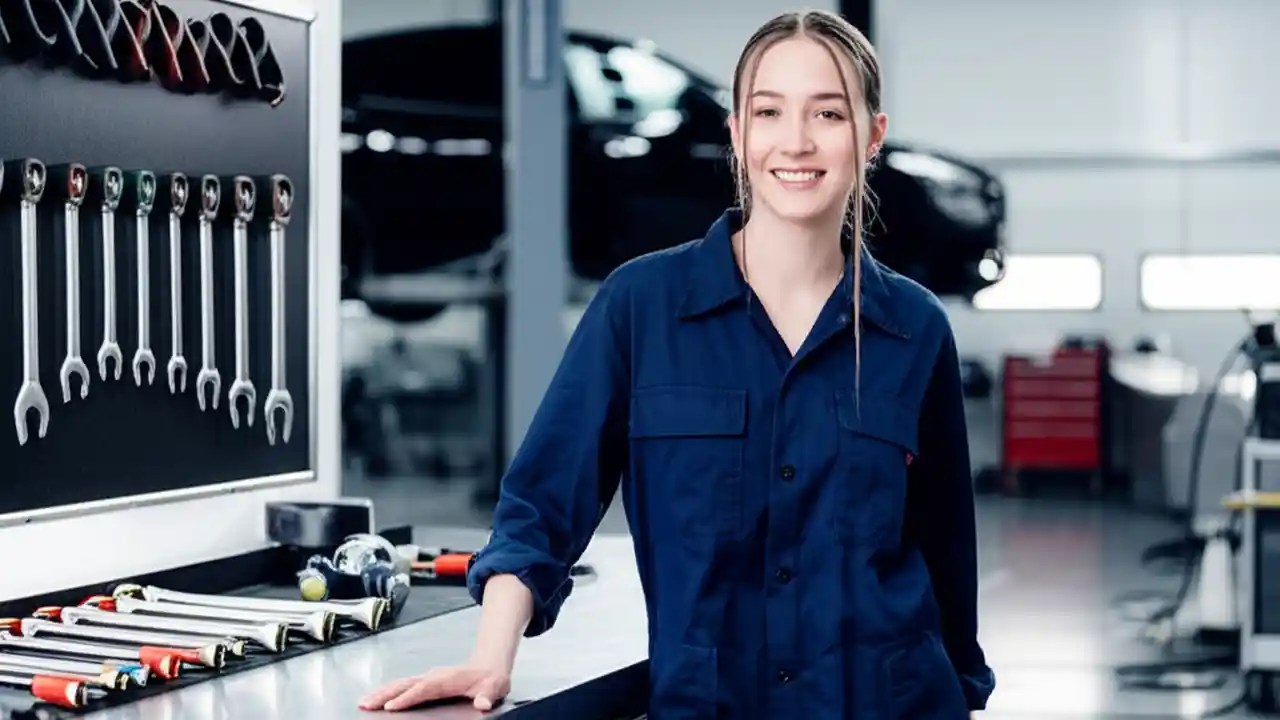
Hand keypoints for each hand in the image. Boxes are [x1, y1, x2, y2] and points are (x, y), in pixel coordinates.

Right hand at [358, 662, 511, 712]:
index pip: (424, 689)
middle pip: (405, 684)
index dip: (407, 698)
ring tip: (364, 702)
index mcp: (447, 679)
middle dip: (385, 694)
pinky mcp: (425, 682)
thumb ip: (488, 695)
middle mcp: (434, 676)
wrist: (490, 665)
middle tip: (366, 704)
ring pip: (400, 683)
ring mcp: (428, 678)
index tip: (391, 707)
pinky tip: (376, 698)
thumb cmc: (491, 678)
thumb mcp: (495, 687)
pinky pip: (403, 686)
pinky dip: (388, 691)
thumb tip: (482, 703)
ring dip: (382, 692)